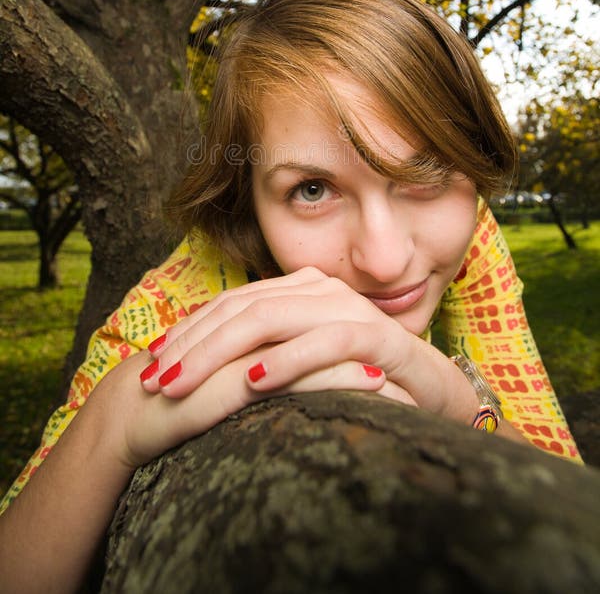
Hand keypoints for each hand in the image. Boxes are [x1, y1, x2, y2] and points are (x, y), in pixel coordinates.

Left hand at [138, 267, 429, 411]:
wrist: (432, 388)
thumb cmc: (360, 377)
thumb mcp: (302, 363)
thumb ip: (264, 354)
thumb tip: (200, 371)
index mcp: (299, 290)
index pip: (232, 302)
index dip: (189, 331)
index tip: (152, 364)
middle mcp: (319, 290)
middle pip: (242, 308)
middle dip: (192, 345)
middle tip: (154, 380)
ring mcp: (347, 307)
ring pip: (272, 319)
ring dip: (221, 353)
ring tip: (183, 383)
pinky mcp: (376, 334)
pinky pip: (325, 342)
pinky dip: (287, 361)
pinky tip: (253, 382)